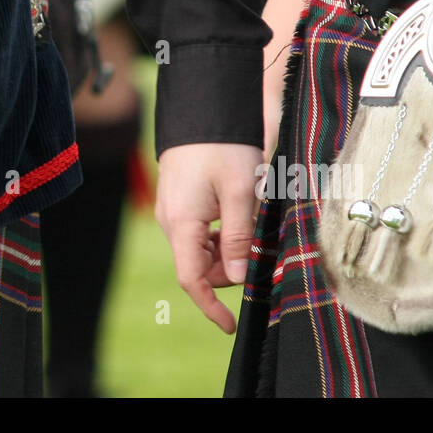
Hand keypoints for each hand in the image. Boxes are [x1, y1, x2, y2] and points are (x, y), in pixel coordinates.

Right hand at [155, 142, 263, 333]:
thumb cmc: (224, 146)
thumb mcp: (240, 193)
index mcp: (182, 223)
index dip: (211, 306)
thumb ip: (238, 239)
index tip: (230, 325)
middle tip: (261, 252)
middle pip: (199, 266)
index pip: (192, 279)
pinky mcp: (180, 201)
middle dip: (229, 270)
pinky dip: (220, 235)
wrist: (204, 107)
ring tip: (253, 224)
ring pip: (201, 249)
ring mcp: (173, 211)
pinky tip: (239, 215)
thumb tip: (236, 279)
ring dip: (227, 250)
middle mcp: (171, 221)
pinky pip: (199, 232)